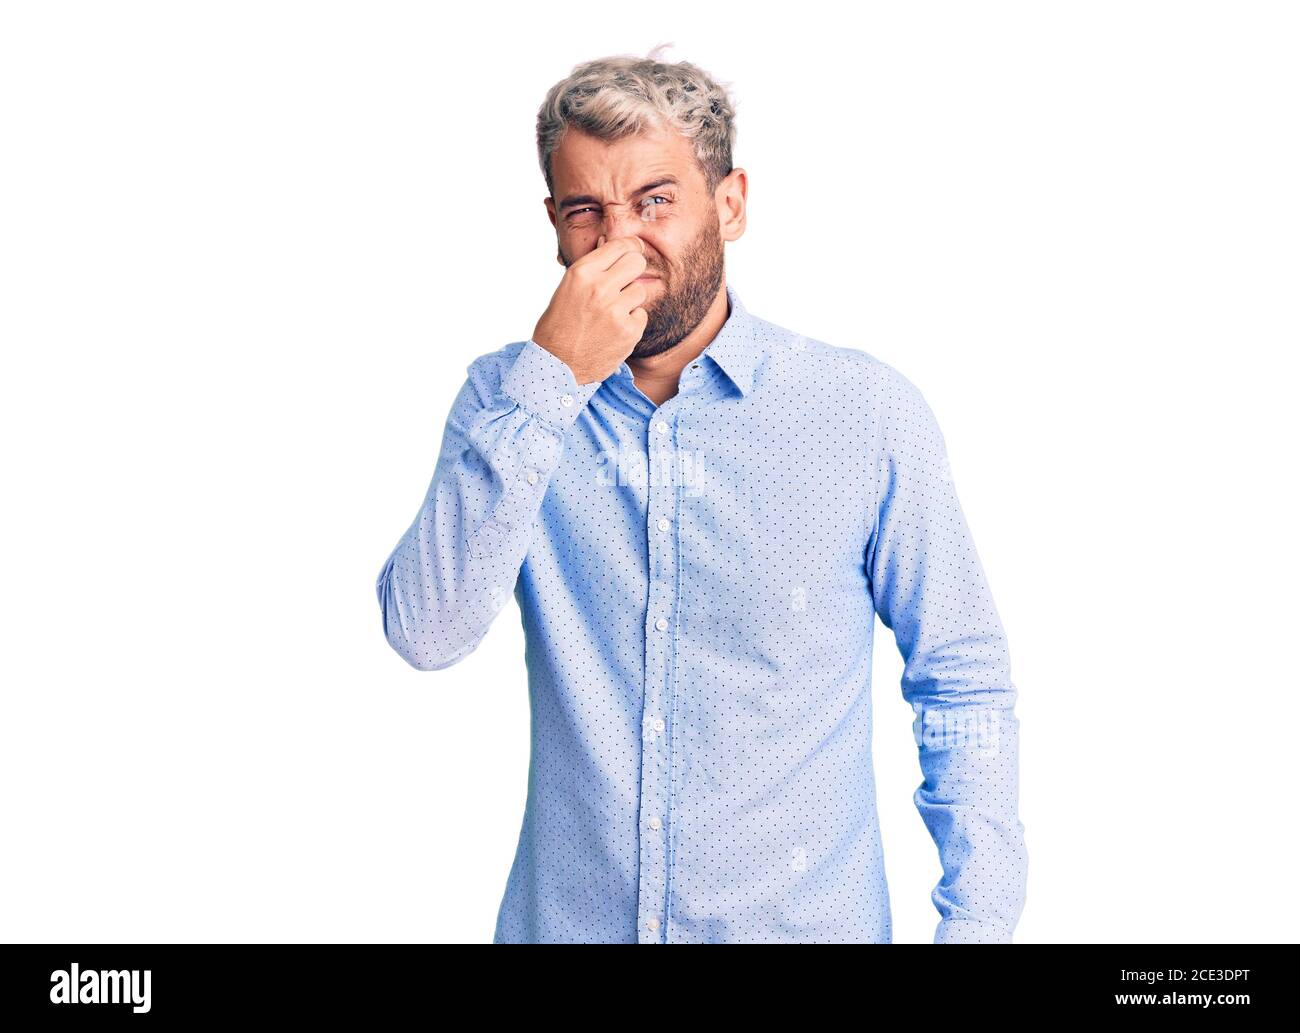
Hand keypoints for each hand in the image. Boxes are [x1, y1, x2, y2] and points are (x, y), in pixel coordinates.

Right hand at [532, 234, 650, 383]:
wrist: (557, 365)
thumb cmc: (559, 325)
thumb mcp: (567, 288)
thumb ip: (592, 267)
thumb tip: (609, 242)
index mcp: (582, 273)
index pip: (620, 245)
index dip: (630, 247)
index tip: (632, 251)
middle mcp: (600, 288)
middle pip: (637, 262)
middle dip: (633, 269)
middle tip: (625, 281)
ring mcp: (616, 310)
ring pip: (640, 290)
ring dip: (630, 300)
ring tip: (611, 313)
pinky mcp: (629, 331)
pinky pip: (641, 315)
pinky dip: (631, 322)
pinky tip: (614, 330)